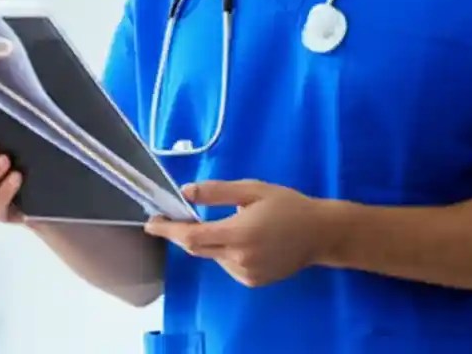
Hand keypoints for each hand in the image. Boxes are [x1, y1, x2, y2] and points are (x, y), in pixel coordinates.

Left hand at [143, 179, 337, 287]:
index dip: (169, 231)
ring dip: (209, 241)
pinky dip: (225, 251)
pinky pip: (227, 264)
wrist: (320, 234)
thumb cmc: (287, 206)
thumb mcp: (252, 190)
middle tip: (171, 219)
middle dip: (182, 234)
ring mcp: (246, 274)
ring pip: (212, 256)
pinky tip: (244, 239)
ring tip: (231, 223)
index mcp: (238, 234)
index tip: (151, 223)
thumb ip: (217, 192)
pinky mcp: (252, 281)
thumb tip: (185, 191)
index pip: (192, 237)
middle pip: (197, 249)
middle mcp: (239, 259)